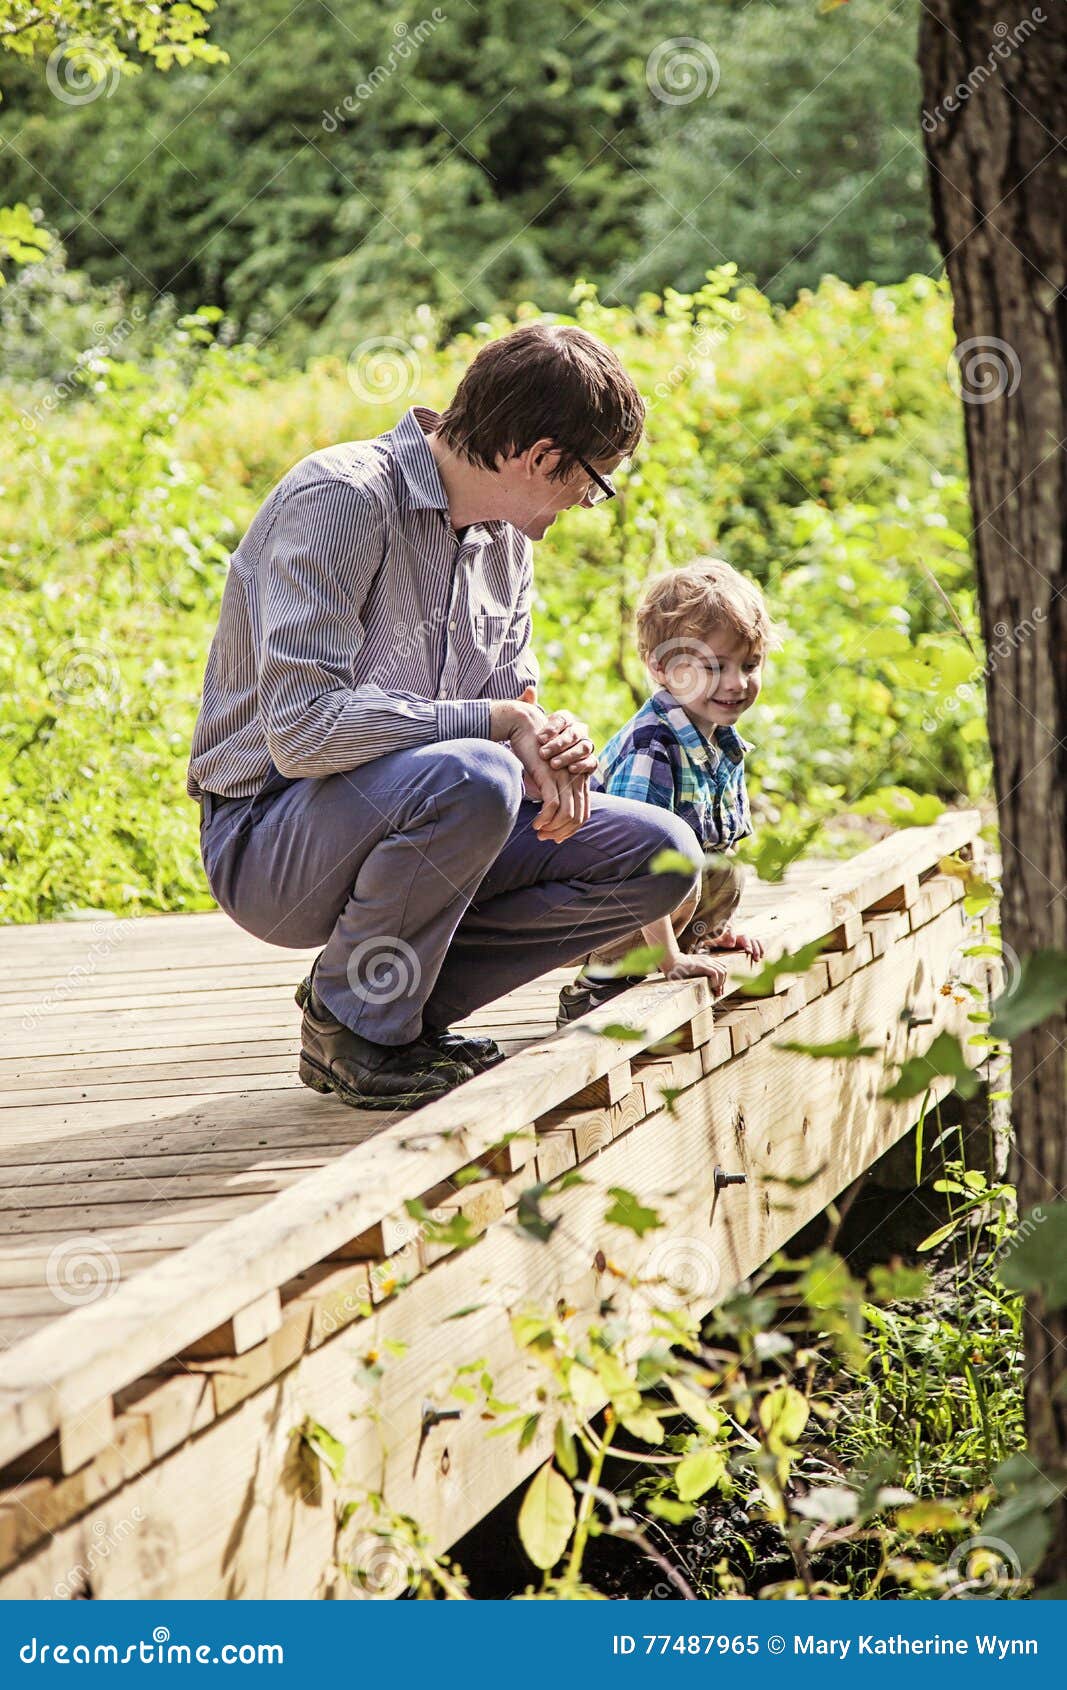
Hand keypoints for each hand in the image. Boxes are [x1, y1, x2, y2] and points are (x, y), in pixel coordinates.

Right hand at [492, 693, 587, 841]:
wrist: (526, 728)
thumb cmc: (534, 752)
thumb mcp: (546, 774)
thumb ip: (550, 790)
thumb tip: (546, 811)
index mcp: (577, 780)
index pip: (583, 813)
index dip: (571, 829)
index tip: (555, 837)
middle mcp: (574, 779)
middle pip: (577, 817)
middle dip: (562, 833)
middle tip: (545, 839)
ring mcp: (564, 778)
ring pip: (567, 814)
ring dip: (553, 829)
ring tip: (539, 833)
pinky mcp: (550, 776)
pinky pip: (552, 806)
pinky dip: (545, 819)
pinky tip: (536, 824)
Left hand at [534, 706, 596, 778]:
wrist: (540, 770)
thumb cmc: (534, 747)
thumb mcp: (527, 728)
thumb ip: (527, 707)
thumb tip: (530, 689)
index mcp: (564, 721)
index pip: (563, 718)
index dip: (552, 728)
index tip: (539, 739)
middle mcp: (578, 732)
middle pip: (574, 733)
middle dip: (559, 743)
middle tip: (543, 754)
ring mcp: (585, 747)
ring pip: (585, 746)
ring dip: (569, 755)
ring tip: (553, 764)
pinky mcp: (590, 763)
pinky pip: (592, 762)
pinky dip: (583, 765)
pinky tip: (571, 769)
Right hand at [664, 954, 729, 994]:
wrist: (670, 959)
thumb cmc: (677, 968)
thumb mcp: (691, 969)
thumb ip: (698, 973)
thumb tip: (704, 985)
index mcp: (706, 960)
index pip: (721, 968)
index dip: (722, 980)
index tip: (718, 990)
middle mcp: (708, 960)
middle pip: (724, 970)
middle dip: (722, 983)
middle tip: (717, 992)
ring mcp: (705, 962)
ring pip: (722, 972)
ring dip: (720, 983)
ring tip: (713, 990)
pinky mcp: (701, 966)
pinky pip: (715, 973)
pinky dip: (716, 981)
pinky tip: (710, 986)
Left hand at [705, 924, 763, 962]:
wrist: (718, 942)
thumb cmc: (713, 943)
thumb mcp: (708, 943)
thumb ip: (706, 943)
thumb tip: (700, 944)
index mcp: (726, 934)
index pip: (730, 932)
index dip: (731, 937)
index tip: (731, 944)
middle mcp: (737, 935)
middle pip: (745, 936)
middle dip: (748, 944)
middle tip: (748, 952)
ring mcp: (744, 939)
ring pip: (753, 940)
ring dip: (756, 948)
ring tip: (757, 958)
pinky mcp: (749, 945)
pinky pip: (757, 944)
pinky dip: (760, 949)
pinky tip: (762, 956)